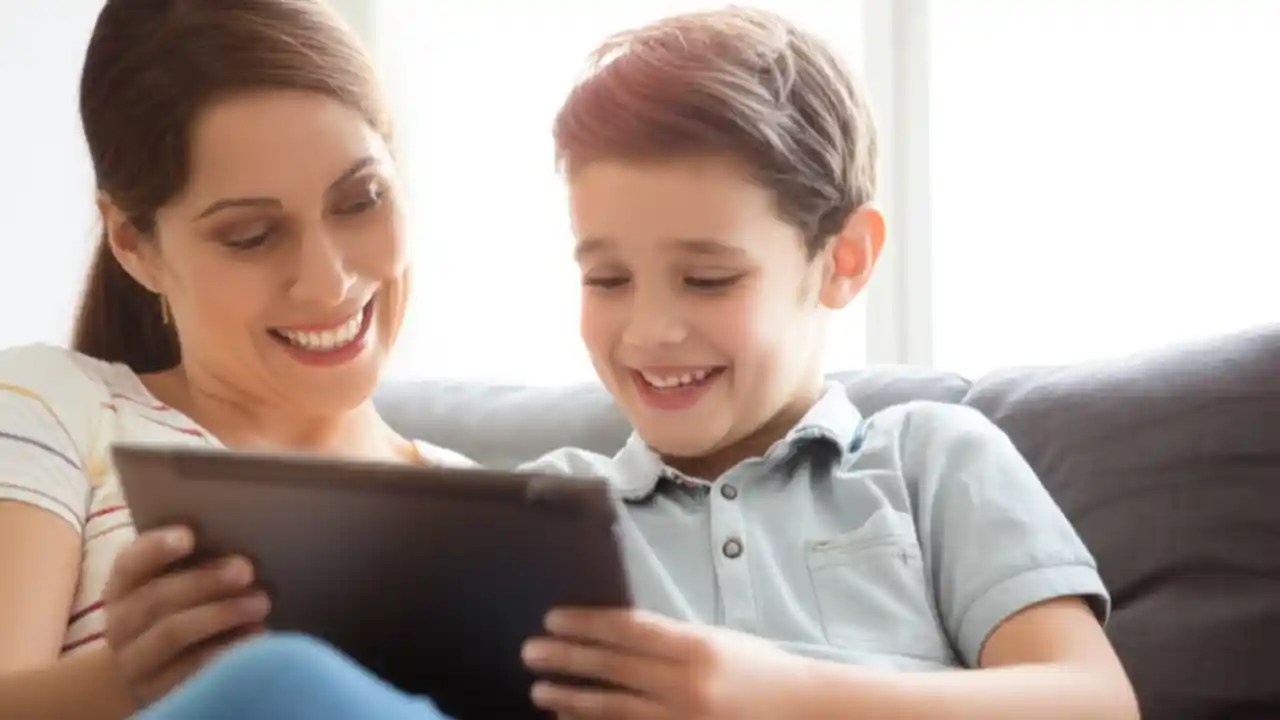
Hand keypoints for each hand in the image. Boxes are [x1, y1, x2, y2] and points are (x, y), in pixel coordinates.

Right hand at [103, 526, 269, 707]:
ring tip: (260, 602)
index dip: (156, 548)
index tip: (189, 535)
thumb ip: (195, 563)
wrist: (150, 670)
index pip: (129, 563)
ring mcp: (136, 662)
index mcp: (122, 588)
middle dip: (204, 581)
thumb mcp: (174, 585)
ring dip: (220, 614)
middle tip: (246, 569)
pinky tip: (255, 636)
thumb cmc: (175, 611)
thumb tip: (236, 541)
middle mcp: (121, 624)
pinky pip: (191, 671)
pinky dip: (225, 651)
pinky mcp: (157, 692)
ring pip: (173, 634)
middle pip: (157, 599)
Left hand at [522, 608, 811, 718]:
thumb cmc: (758, 670)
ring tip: (540, 690)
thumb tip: (615, 634)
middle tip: (530, 652)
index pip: (629, 629)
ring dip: (572, 698)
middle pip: (613, 668)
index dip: (586, 623)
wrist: (803, 712)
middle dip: (567, 660)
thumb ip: (670, 640)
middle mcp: (685, 685)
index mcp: (695, 647)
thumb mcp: (716, 641)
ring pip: (614, 709)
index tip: (552, 618)